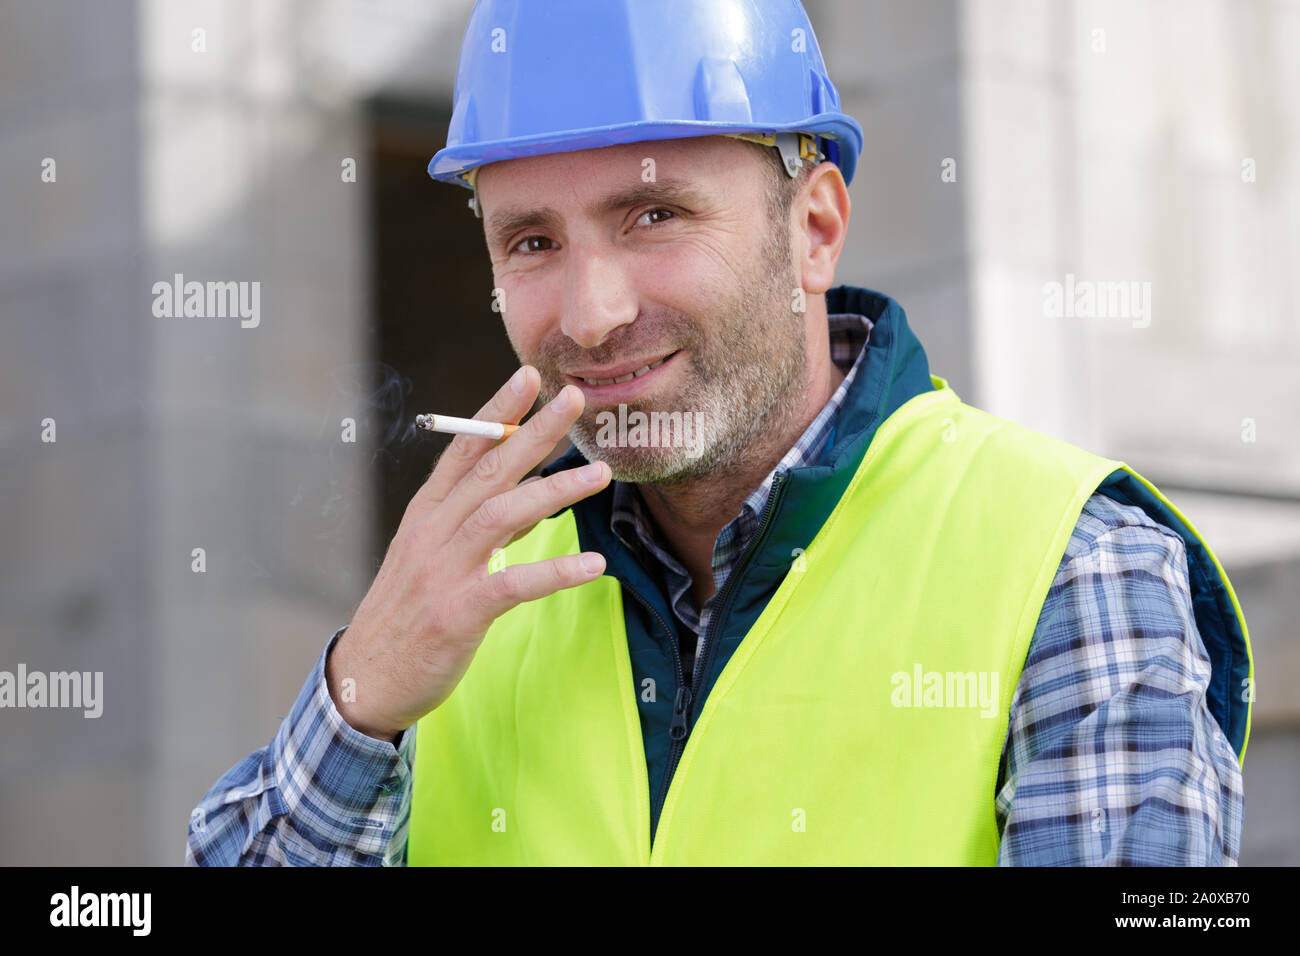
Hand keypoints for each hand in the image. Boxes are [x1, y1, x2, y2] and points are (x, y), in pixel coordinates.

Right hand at [326, 366, 608, 740]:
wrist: (365, 681)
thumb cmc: (408, 616)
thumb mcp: (434, 558)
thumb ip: (481, 525)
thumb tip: (531, 494)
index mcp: (425, 515)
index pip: (463, 449)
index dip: (496, 411)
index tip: (530, 377)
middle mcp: (431, 534)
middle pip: (488, 471)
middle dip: (534, 432)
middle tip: (576, 400)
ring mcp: (442, 572)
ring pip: (502, 516)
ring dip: (554, 491)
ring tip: (600, 475)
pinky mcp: (457, 614)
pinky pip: (513, 584)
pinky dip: (555, 572)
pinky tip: (594, 565)